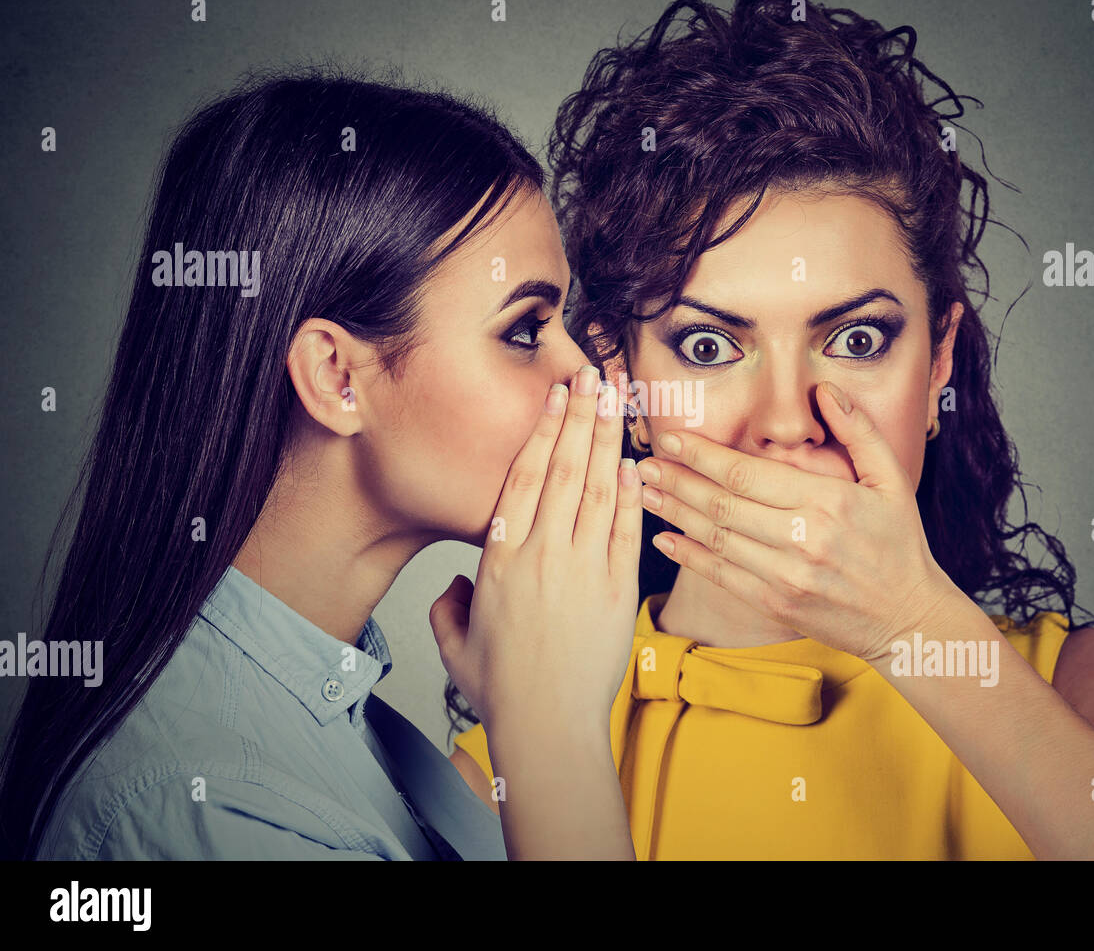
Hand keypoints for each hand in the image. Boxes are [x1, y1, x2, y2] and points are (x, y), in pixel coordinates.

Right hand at [429, 365, 642, 734]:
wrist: (548, 729)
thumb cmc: (504, 692)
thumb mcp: (456, 646)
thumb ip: (449, 608)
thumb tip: (455, 587)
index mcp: (500, 560)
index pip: (523, 478)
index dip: (541, 430)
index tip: (554, 396)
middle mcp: (543, 555)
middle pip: (563, 468)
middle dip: (580, 416)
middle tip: (593, 375)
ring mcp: (584, 569)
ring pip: (597, 489)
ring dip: (607, 440)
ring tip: (617, 400)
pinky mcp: (619, 591)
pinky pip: (626, 530)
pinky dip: (630, 494)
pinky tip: (634, 462)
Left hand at [637, 380, 957, 661]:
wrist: (908, 620)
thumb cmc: (900, 545)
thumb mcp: (893, 481)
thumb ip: (860, 432)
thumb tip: (825, 391)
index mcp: (828, 502)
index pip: (748, 472)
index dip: (702, 454)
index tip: (671, 439)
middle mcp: (803, 539)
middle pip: (722, 504)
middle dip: (677, 480)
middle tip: (644, 463)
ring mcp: (786, 576)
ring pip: (715, 538)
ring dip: (675, 513)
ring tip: (644, 493)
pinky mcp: (776, 604)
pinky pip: (721, 575)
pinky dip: (688, 556)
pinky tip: (664, 538)